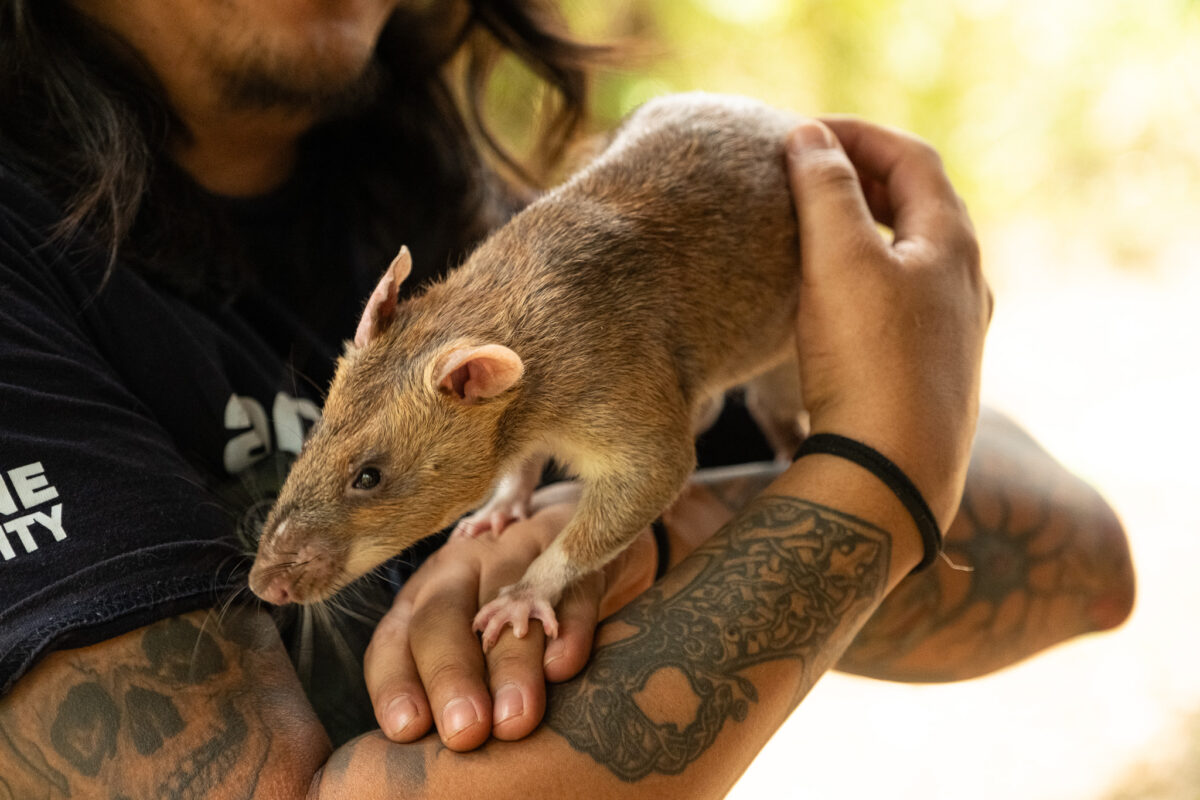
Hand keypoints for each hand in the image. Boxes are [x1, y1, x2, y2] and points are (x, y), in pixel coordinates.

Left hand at [363, 485, 658, 750]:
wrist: (577, 533)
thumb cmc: (511, 608)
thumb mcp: (469, 635)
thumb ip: (452, 685)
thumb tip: (442, 765)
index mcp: (424, 595)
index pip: (395, 640)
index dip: (396, 684)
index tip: (408, 729)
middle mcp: (460, 567)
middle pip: (441, 617)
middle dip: (451, 678)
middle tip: (466, 733)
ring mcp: (516, 550)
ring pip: (506, 598)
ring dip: (509, 663)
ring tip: (516, 718)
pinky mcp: (572, 548)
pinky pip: (569, 586)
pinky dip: (567, 627)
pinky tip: (564, 667)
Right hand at [785, 117, 992, 526]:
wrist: (894, 474)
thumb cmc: (869, 363)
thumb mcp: (840, 263)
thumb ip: (826, 191)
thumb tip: (811, 137)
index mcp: (953, 243)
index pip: (912, 157)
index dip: (858, 134)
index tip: (804, 132)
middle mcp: (968, 281)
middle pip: (920, 202)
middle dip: (863, 176)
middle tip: (807, 173)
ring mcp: (957, 329)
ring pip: (914, 254)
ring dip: (869, 227)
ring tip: (817, 230)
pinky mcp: (935, 370)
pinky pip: (907, 298)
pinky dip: (871, 274)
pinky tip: (838, 300)